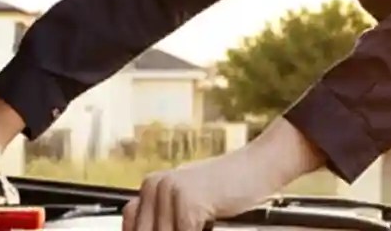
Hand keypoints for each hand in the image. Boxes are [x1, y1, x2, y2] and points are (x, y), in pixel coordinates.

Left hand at [122, 118, 324, 230]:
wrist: (259, 165)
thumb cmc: (230, 185)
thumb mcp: (189, 201)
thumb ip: (165, 217)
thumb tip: (146, 229)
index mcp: (150, 186)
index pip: (131, 226)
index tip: (168, 230)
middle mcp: (154, 186)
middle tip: (189, 227)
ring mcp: (169, 193)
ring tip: (202, 226)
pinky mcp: (188, 203)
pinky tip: (210, 227)